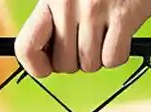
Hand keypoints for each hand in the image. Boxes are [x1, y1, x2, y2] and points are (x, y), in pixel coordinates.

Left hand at [15, 0, 150, 77]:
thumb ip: (54, 20)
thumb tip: (44, 61)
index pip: (26, 47)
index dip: (36, 66)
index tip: (48, 67)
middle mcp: (68, 5)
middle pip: (62, 64)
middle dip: (76, 61)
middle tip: (87, 44)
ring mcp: (96, 9)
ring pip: (89, 64)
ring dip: (99, 58)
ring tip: (106, 35)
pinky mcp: (124, 14)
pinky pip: (112, 58)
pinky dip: (119, 55)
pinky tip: (121, 36)